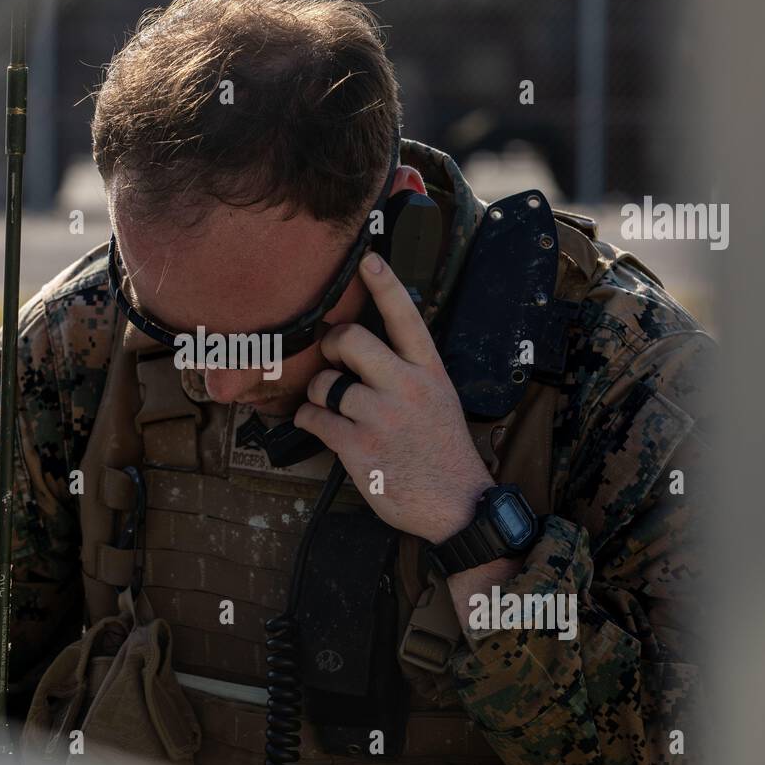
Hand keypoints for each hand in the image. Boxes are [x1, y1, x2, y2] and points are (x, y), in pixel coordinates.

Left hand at [293, 251, 494, 544]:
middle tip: (333, 359)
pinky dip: (308, 419)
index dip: (384, 285)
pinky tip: (319, 425)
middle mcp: (406, 388)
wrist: (457, 505)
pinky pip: (313, 417)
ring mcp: (381, 417)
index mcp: (429, 371)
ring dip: (317, 392)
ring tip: (328, 405)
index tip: (367, 259)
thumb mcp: (439, 398)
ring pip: (324, 383)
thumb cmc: (442, 450)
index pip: (406, 318)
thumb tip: (360, 349)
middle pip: (350, 339)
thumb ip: (407, 371)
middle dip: (331, 344)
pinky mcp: (359, 447)